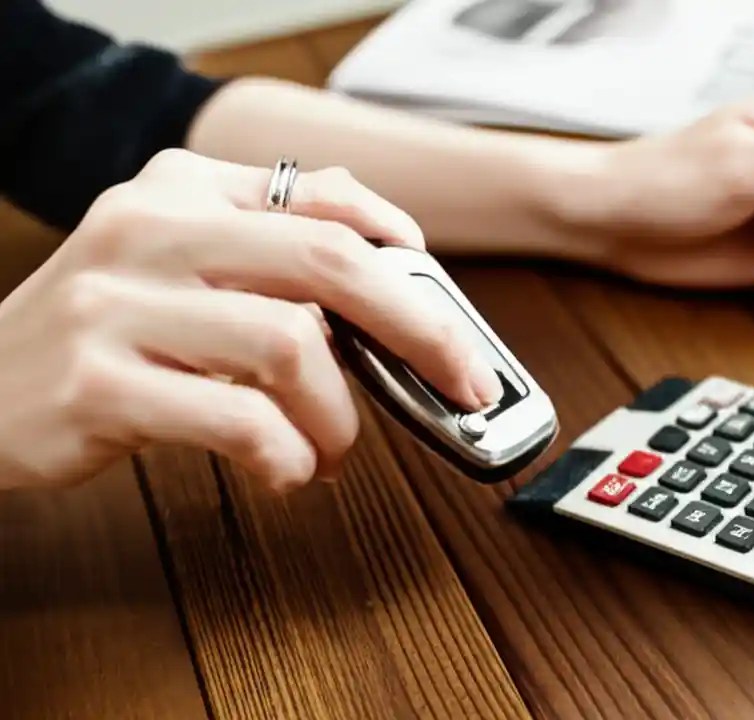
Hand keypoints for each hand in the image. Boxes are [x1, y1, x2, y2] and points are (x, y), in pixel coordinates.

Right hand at [0, 150, 500, 491]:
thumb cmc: (100, 335)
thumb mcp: (173, 260)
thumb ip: (267, 246)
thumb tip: (392, 259)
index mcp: (177, 189)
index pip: (318, 196)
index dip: (398, 241)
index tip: (436, 290)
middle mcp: (149, 230)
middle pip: (328, 262)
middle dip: (419, 328)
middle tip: (460, 381)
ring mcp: (117, 305)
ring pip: (291, 346)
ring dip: (340, 416)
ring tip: (332, 447)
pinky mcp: (98, 383)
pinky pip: (238, 420)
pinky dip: (288, 455)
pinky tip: (286, 468)